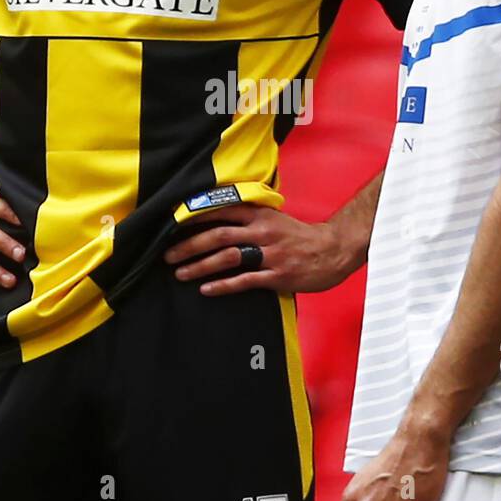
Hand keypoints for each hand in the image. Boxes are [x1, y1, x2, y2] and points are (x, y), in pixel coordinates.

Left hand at [162, 203, 347, 295]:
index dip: (195, 217)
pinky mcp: (277, 275)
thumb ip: (250, 218)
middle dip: (189, 245)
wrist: (333, 250)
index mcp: (260, 214)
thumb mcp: (275, 218)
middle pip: (218, 235)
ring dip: (200, 266)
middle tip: (168, 255)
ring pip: (228, 257)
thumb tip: (218, 219)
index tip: (172, 225)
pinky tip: (207, 290)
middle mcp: (262, 231)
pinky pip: (245, 280)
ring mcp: (270, 254)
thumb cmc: (300, 236)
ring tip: (180, 273)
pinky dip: (223, 285)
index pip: (221, 210)